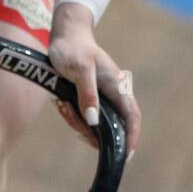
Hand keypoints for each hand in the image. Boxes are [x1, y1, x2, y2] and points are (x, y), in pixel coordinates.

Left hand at [48, 3, 140, 156]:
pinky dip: (71, 116)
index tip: (125, 155)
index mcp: (118, 87)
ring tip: (63, 104)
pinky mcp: (87, 100)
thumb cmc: (74, 49)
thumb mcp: (80, 70)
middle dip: (93, 133)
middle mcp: (112, 95)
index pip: (132, 117)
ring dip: (77, 122)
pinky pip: (82, 117)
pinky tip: (61, 102)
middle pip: (111, 127)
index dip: (131, 137)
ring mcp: (99, 99)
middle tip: (74, 124)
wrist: (63, 36)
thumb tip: (94, 121)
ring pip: (94, 125)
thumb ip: (87, 94)